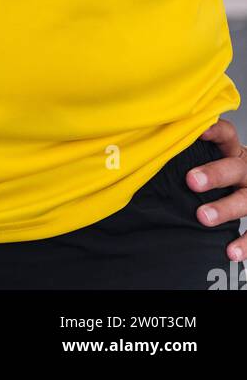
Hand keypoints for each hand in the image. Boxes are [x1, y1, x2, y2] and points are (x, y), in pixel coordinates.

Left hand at [187, 117, 246, 263]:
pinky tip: (230, 251)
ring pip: (245, 200)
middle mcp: (245, 170)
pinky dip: (244, 243)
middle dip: (214, 174)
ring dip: (224, 209)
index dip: (214, 131)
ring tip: (203, 217)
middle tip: (191, 181)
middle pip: (234, 168)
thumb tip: (146, 151)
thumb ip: (187, 154)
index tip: (198, 132)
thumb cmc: (218, 170)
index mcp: (232, 151)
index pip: (227, 135)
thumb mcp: (208, 156)